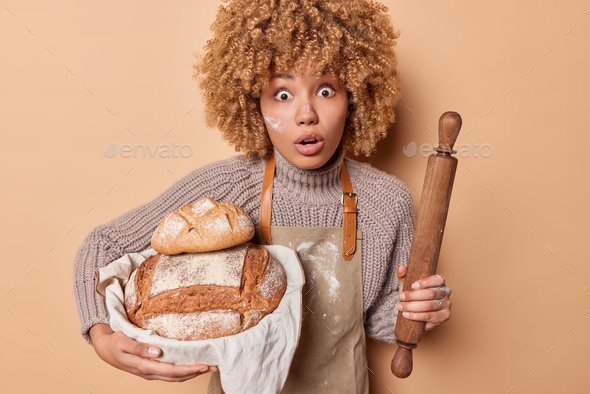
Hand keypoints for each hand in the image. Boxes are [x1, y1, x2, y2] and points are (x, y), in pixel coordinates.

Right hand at [89, 323, 216, 381]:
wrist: (105, 348)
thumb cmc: (115, 343)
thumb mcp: (124, 342)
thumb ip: (140, 348)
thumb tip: (158, 352)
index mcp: (144, 367)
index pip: (171, 371)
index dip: (188, 370)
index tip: (203, 365)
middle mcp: (149, 372)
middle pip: (176, 377)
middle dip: (195, 373)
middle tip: (213, 366)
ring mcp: (151, 372)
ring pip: (174, 377)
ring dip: (191, 373)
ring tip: (207, 367)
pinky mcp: (151, 369)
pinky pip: (170, 373)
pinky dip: (183, 371)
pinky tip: (191, 365)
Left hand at [395, 266, 451, 331]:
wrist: (417, 310)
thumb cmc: (413, 293)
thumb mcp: (407, 282)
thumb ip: (403, 274)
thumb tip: (402, 268)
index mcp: (440, 281)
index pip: (437, 279)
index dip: (425, 282)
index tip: (412, 286)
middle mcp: (446, 292)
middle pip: (431, 293)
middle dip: (414, 296)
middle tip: (401, 297)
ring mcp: (447, 304)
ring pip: (429, 306)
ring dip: (413, 307)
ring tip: (401, 307)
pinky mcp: (444, 316)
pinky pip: (430, 316)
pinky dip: (417, 316)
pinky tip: (407, 315)